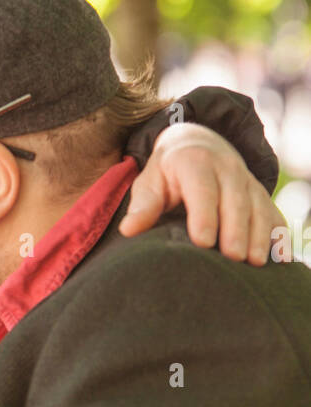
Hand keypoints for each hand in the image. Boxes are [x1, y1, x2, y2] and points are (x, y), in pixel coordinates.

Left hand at [119, 123, 287, 265]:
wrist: (198, 144)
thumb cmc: (167, 173)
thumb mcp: (150, 181)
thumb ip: (143, 205)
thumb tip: (128, 230)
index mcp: (195, 161)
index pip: (202, 188)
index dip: (204, 214)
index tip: (202, 241)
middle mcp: (227, 167)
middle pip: (235, 199)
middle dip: (235, 229)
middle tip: (232, 258)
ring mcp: (247, 180)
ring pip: (258, 206)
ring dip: (259, 234)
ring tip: (254, 262)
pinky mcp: (261, 194)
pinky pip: (274, 213)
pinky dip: (278, 234)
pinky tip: (278, 258)